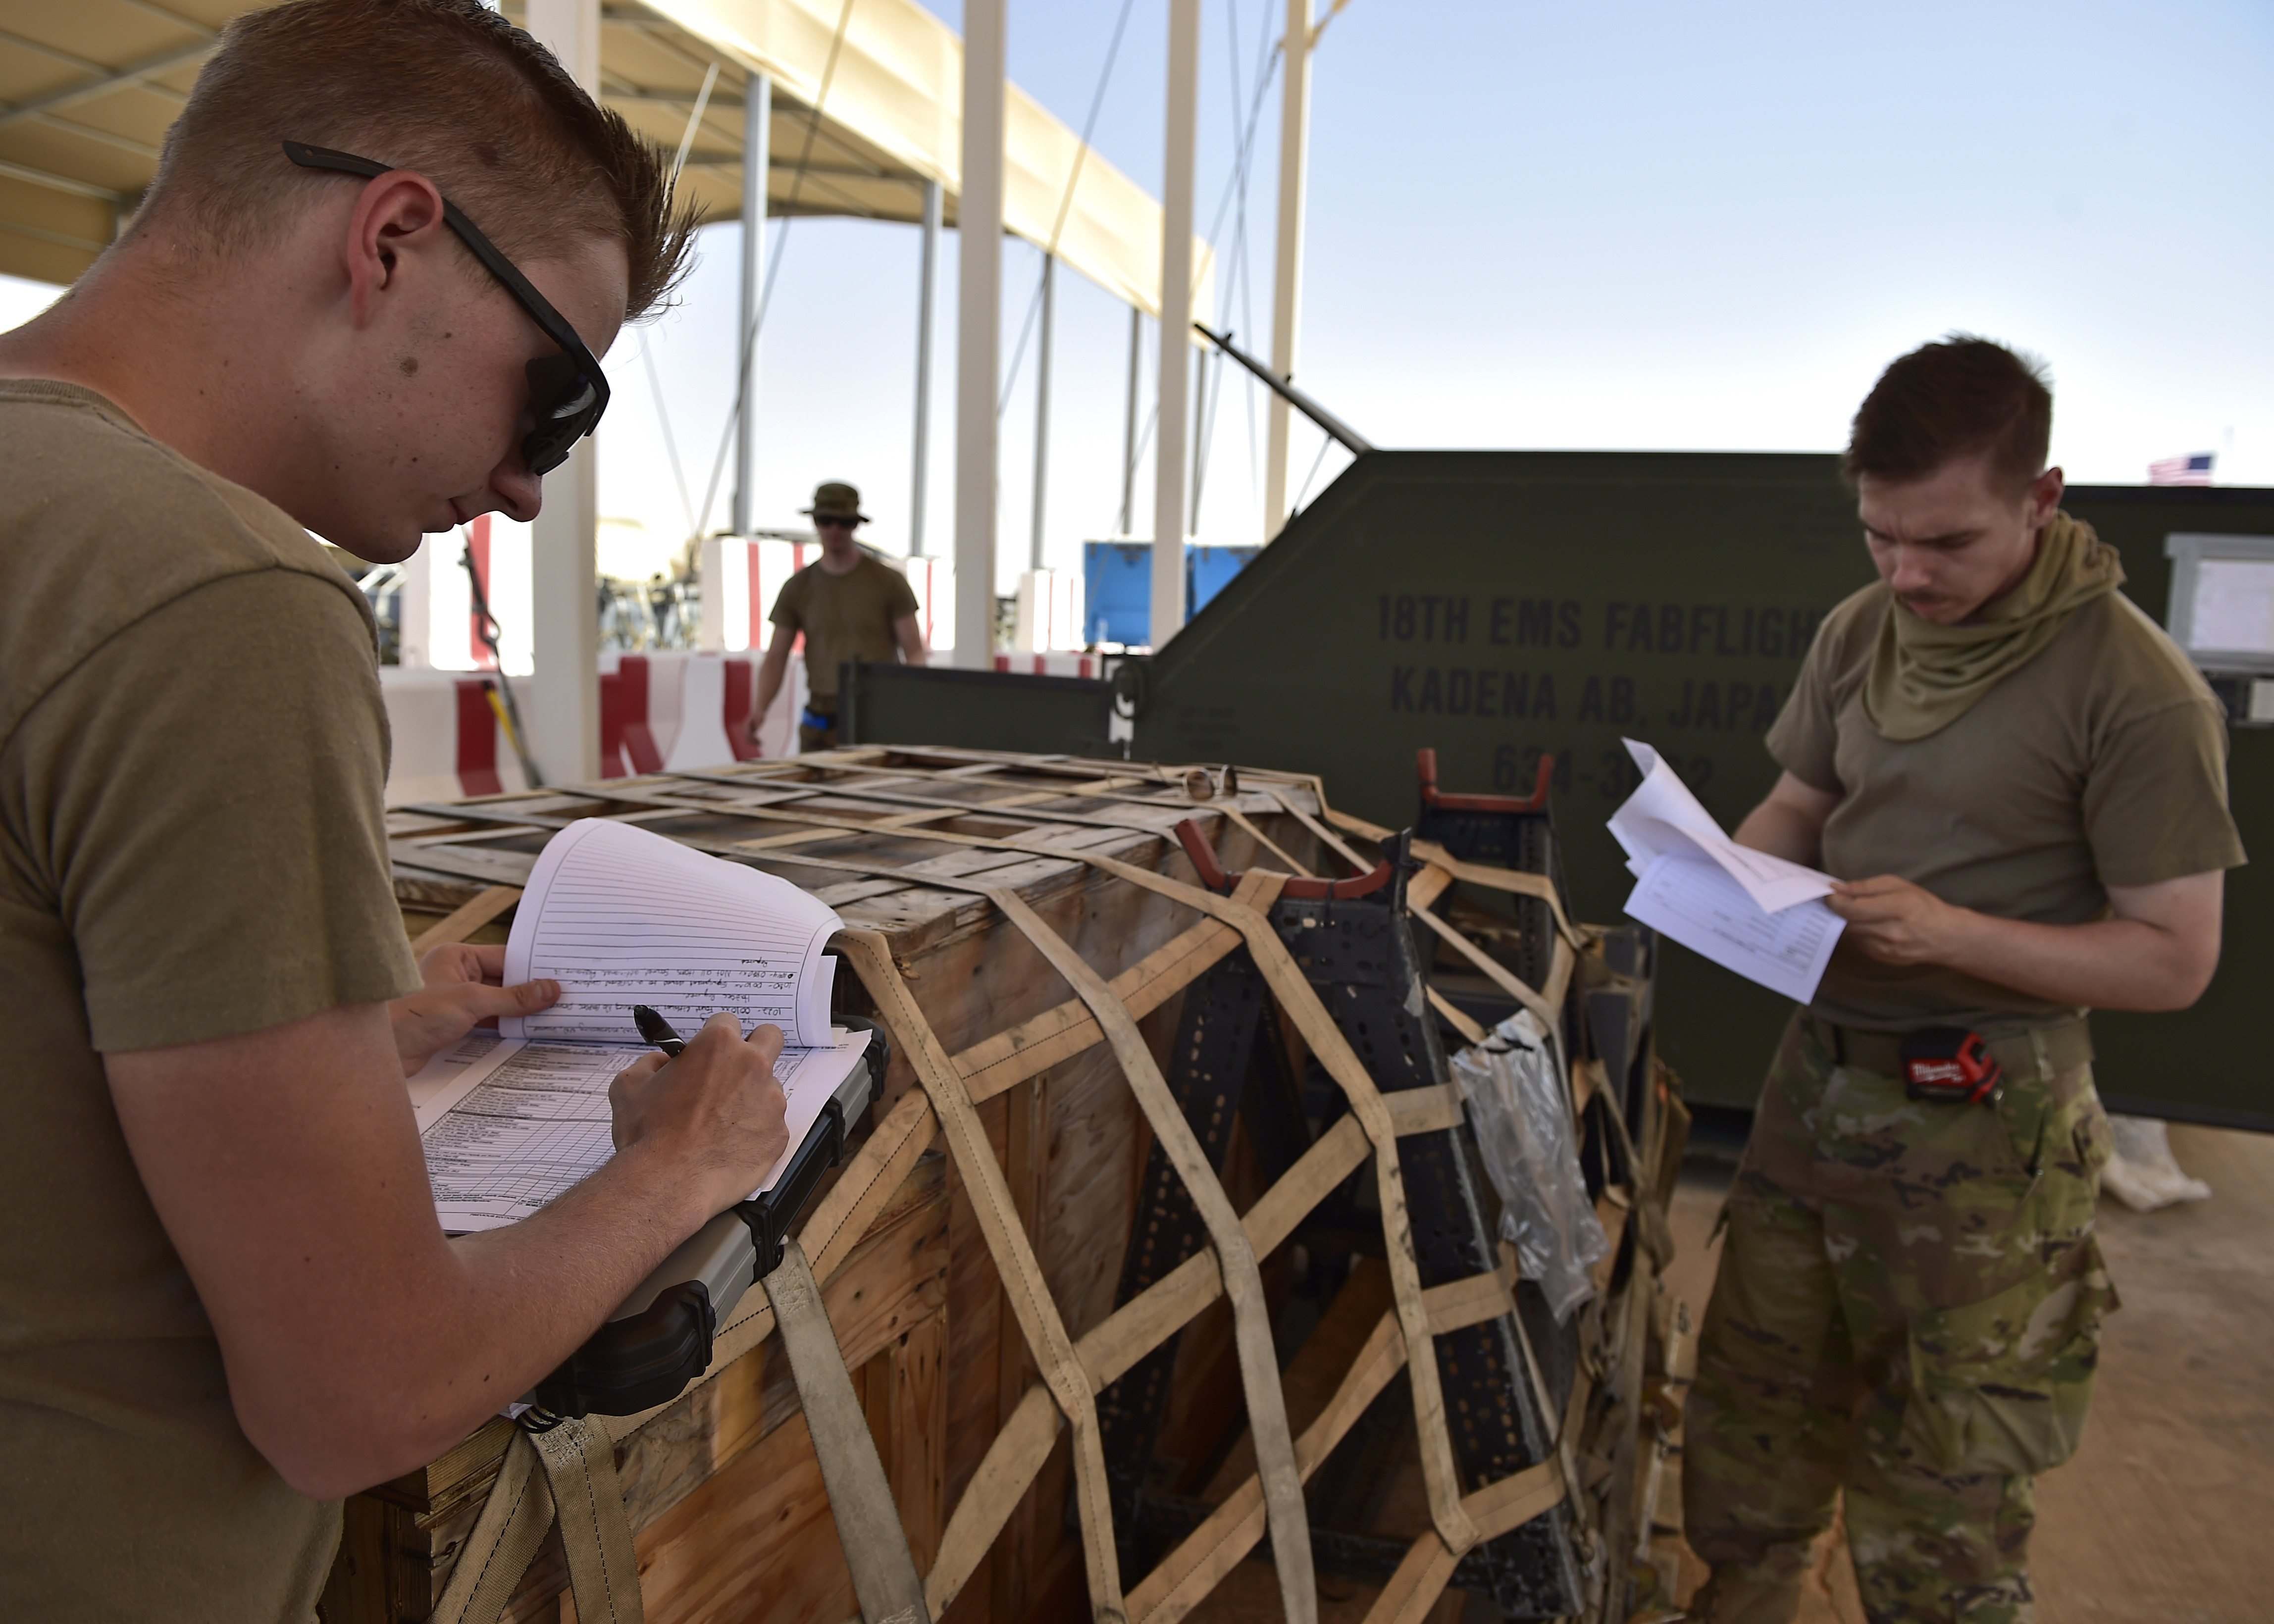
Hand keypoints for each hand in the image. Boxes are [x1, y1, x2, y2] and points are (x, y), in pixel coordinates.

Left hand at [388, 943, 559, 1076]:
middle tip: (562, 999)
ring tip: (551, 1017)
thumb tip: (549, 990)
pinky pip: (487, 1023)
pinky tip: (526, 1032)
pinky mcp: (452, 1026)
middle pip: (503, 982)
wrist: (381, 1050)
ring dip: (518, 1013)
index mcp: (456, 957)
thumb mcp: (471, 1001)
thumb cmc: (413, 1013)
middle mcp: (455, 976)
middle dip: (529, 993)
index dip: (532, 969)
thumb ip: (513, 997)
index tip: (560, 978)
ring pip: (496, 1005)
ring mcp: (454, 1002)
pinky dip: (505, 1028)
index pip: (504, 958)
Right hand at [608, 1015, 790, 1218]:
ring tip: (722, 1121)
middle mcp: (752, 1066)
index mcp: (718, 1045)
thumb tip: (662, 1062)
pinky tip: (731, 1144)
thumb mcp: (630, 1085)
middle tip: (734, 1068)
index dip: (714, 1037)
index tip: (708, 1052)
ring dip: (752, 1095)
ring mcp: (771, 1100)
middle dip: (754, 1047)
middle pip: (769, 1038)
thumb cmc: (648, 1136)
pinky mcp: (779, 1133)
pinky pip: (772, 1124)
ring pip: (770, 1085)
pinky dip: (756, 1130)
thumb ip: (650, 1063)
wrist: (667, 1183)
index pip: (727, 1022)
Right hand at [742, 713, 764, 754]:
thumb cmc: (760, 714)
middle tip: (761, 744)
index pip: (748, 734)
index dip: (753, 739)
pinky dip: (753, 741)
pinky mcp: (748, 731)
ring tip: (761, 744)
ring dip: (753, 742)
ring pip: (747, 739)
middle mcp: (745, 727)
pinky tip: (759, 742)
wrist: (758, 712)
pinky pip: (749, 738)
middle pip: (747, 737)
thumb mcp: (760, 717)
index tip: (760, 742)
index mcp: (747, 724)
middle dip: (753, 741)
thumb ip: (758, 721)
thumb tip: (757, 727)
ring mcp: (746, 729)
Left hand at [1825, 875, 1965, 965]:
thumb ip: (1865, 886)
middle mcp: (1892, 932)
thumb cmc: (1922, 905)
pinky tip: (1871, 925)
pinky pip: (1859, 942)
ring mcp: (1886, 948)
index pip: (1852, 908)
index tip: (1829, 893)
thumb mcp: (1898, 885)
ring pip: (1851, 933)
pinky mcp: (1882, 958)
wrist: (1946, 937)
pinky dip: (1859, 932)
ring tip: (1859, 911)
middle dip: (1838, 910)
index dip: (1834, 901)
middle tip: (1838, 900)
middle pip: (1848, 922)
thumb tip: (1838, 888)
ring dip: (1849, 921)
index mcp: (1898, 908)